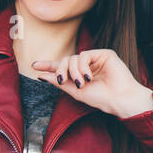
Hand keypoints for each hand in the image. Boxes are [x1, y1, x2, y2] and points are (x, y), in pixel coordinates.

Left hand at [32, 49, 152, 118]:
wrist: (118, 99)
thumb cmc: (100, 98)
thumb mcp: (75, 91)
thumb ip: (59, 82)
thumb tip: (41, 76)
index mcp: (81, 75)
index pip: (62, 67)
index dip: (48, 66)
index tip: (34, 66)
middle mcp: (87, 66)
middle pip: (66, 61)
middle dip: (61, 70)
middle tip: (63, 81)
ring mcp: (96, 59)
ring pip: (74, 58)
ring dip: (73, 71)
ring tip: (81, 83)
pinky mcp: (104, 54)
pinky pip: (84, 55)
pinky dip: (82, 66)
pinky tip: (88, 76)